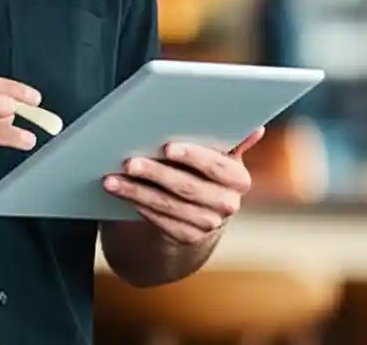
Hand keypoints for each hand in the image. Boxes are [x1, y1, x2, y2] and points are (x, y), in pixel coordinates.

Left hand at [103, 128, 264, 245]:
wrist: (200, 207)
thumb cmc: (203, 168)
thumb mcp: (217, 153)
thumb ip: (230, 140)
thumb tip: (255, 128)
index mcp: (238, 178)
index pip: (216, 166)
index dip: (192, 156)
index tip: (166, 147)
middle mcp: (228, 204)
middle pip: (187, 187)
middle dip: (155, 173)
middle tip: (127, 161)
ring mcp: (208, 223)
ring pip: (167, 204)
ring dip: (136, 191)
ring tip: (111, 178)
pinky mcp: (187, 236)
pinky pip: (159, 220)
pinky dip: (137, 205)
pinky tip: (120, 192)